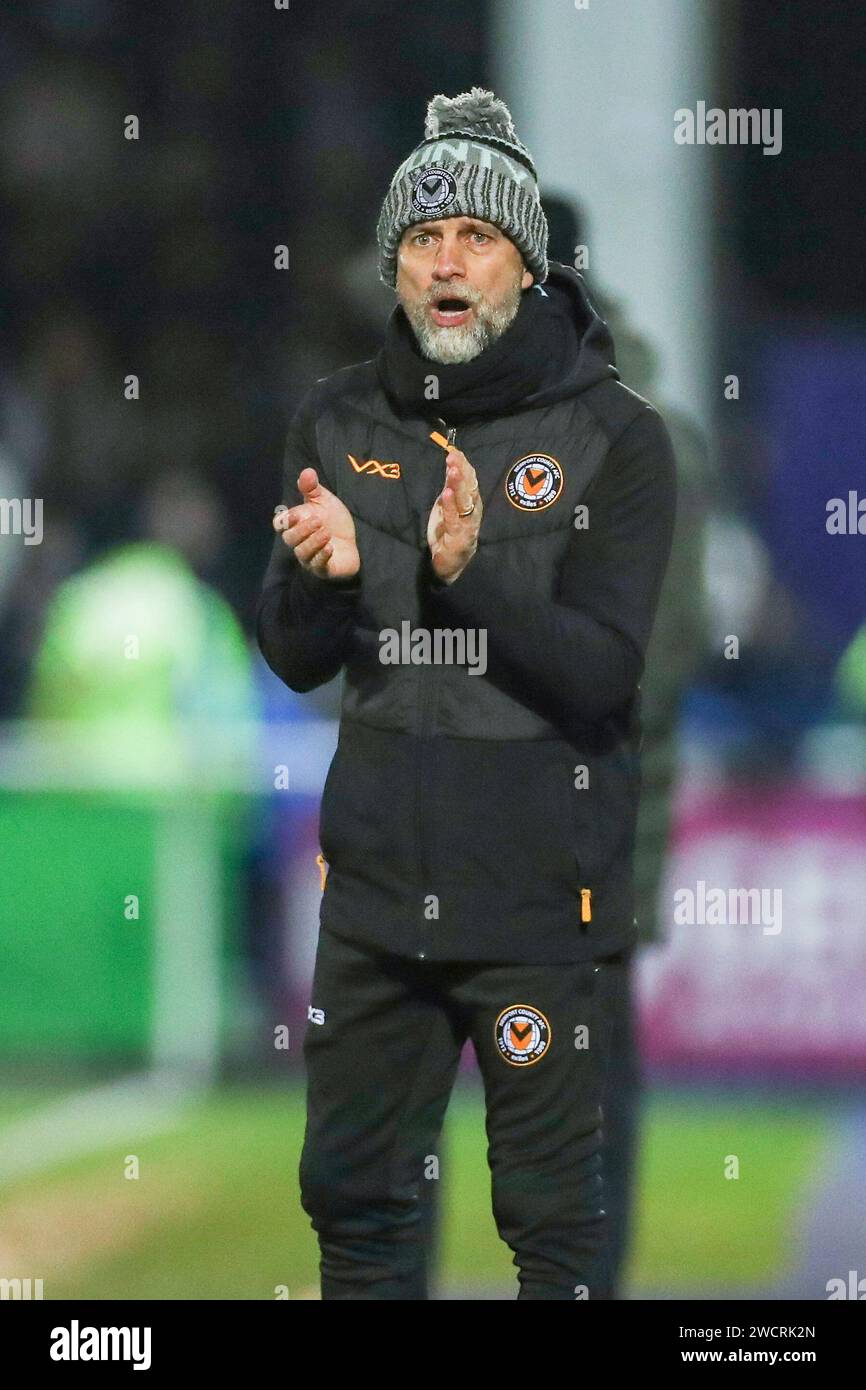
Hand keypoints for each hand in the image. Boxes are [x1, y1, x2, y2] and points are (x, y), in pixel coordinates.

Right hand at [273, 467, 359, 579]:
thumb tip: (307, 471)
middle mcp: (299, 542)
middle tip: (318, 520)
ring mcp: (310, 557)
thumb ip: (313, 488)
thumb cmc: (333, 522)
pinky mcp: (323, 569)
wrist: (353, 542)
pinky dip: (322, 557)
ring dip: (313, 542)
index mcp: (296, 525)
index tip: (294, 514)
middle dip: (302, 530)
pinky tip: (330, 547)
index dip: (284, 521)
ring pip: (302, 553)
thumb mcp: (324, 501)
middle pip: (290, 539)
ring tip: (326, 533)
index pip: (280, 524)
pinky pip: (317, 566)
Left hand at [426, 447, 481, 583]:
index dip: (463, 464)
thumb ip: (452, 485)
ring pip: (464, 501)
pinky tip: (446, 494)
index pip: (470, 479)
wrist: (451, 563)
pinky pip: (454, 519)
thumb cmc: (450, 532)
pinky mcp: (458, 537)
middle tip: (453, 456)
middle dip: (461, 471)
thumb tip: (452, 460)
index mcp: (472, 502)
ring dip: (458, 484)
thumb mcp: (449, 505)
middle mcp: (473, 511)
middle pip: (469, 487)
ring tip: (451, 470)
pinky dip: (450, 506)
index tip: (454, 450)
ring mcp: (467, 524)